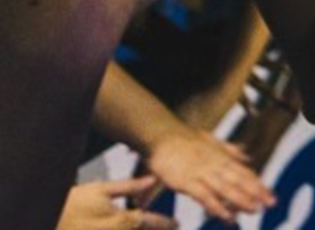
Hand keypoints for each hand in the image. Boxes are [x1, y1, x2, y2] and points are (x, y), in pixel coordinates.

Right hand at [58, 178, 174, 229]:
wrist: (46, 218)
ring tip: (150, 228)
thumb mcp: (100, 189)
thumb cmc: (72, 202)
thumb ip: (129, 186)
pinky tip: (128, 229)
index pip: (153, 223)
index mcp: (124, 220)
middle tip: (172, 229)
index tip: (178, 224)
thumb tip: (152, 180)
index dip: (167, 224)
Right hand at [143, 125, 274, 220]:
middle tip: (271, 203)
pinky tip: (227, 217)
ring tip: (255, 210)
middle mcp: (216, 165)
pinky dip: (217, 207)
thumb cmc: (186, 139)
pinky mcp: (187, 182)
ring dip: (241, 200)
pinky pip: (205, 197)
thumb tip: (247, 156)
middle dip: (256, 192)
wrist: (163, 136)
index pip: (244, 172)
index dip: (258, 184)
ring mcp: (202, 173)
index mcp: (222, 156)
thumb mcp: (212, 140)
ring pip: (226, 188)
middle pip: (240, 180)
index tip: (270, 194)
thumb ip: (230, 150)